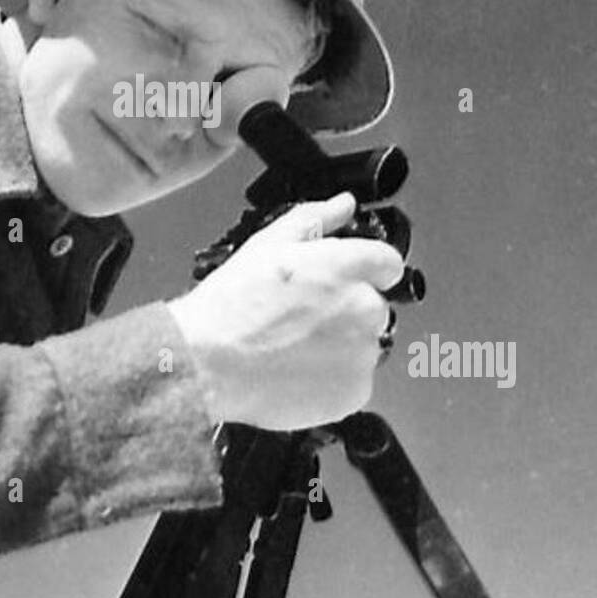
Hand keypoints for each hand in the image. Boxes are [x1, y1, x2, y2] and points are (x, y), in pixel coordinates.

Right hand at [167, 192, 403, 431]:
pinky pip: (352, 382)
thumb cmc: (232, 304)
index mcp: (347, 267)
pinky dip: (332, 380)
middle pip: (372, 306)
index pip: (387, 263)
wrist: (209, 363)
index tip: (343, 282)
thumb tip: (343, 205)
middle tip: (300, 318)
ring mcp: (362, 354)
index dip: (364, 270)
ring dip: (339, 346)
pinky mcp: (354, 392)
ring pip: (362, 346)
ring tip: (292, 347)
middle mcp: (364, 308)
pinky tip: (296, 371)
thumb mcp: (268, 244)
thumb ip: (316, 219)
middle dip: (344, 310)